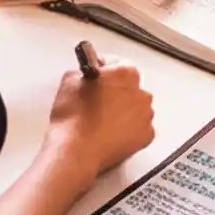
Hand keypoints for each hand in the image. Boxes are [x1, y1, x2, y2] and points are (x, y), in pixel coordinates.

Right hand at [45, 54, 155, 182]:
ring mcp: (145, 116)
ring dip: (123, 111)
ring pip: (136, 108)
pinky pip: (138, 129)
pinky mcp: (145, 137)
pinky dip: (128, 130)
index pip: (117, 64)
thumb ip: (83, 72)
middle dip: (115, 91)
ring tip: (102, 120)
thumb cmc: (74, 118)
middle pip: (129, 87)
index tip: (97, 74)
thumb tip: (85, 76)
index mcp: (126, 74)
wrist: (76, 150)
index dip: (103, 69)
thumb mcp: (69, 81)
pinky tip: (110, 133)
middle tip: (96, 100)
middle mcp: (141, 94)